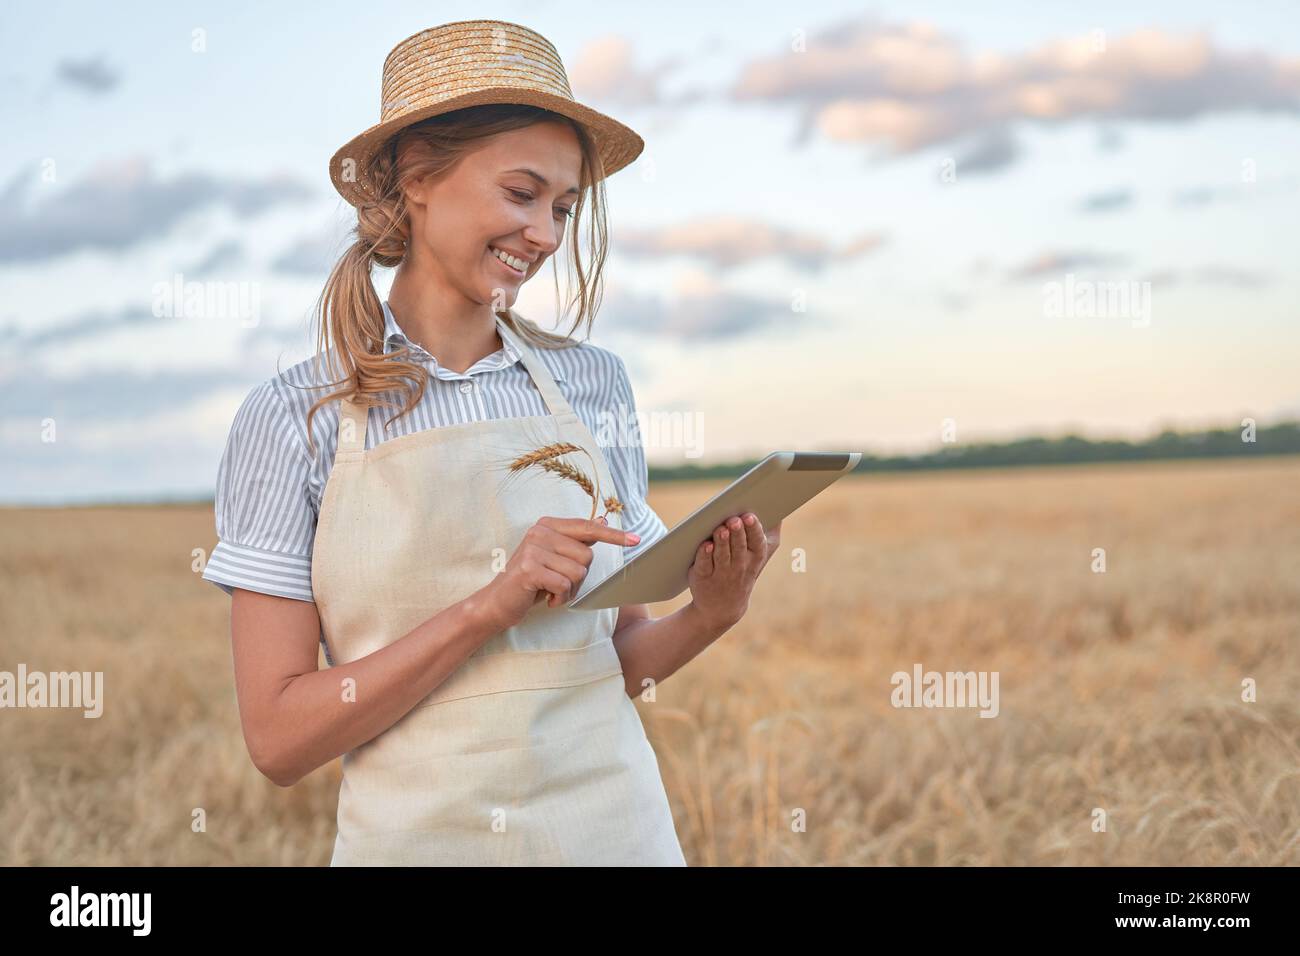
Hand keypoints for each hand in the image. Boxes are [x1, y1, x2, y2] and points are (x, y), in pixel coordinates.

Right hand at [475, 516, 638, 630]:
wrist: (498, 602)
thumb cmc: (531, 581)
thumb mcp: (554, 558)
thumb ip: (576, 540)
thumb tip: (602, 521)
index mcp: (548, 525)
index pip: (588, 527)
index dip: (614, 535)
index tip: (637, 540)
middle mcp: (540, 531)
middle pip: (586, 555)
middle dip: (579, 577)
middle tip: (559, 583)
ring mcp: (533, 549)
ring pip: (578, 571)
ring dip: (569, 589)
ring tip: (551, 590)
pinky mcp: (529, 568)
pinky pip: (564, 584)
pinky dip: (560, 597)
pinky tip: (546, 598)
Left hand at [687, 512, 780, 630]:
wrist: (723, 607)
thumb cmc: (743, 571)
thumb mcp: (759, 557)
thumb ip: (769, 535)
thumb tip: (779, 511)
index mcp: (754, 559)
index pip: (756, 544)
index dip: (753, 530)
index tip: (749, 516)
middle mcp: (739, 567)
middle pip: (739, 548)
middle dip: (737, 533)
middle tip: (734, 520)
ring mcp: (721, 574)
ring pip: (722, 556)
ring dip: (722, 542)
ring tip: (721, 529)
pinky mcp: (703, 578)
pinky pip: (705, 565)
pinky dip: (705, 556)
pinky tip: (706, 545)